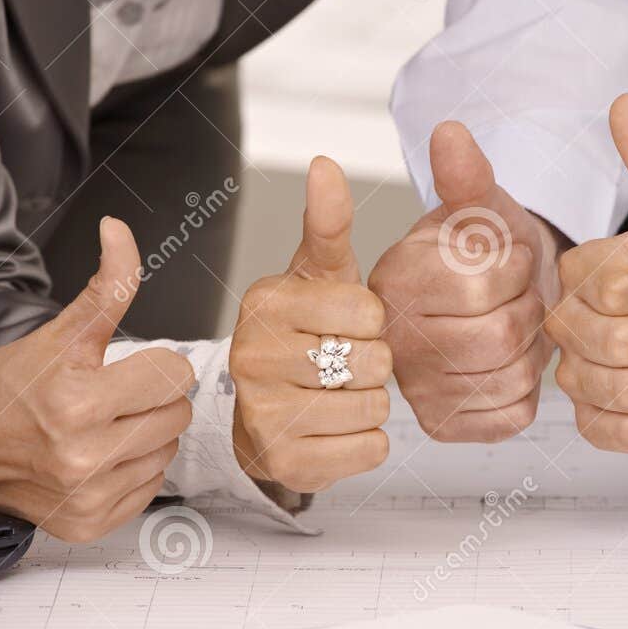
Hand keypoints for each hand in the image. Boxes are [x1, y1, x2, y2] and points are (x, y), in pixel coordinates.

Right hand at [0, 217, 191, 542]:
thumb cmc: (5, 385)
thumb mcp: (60, 331)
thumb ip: (106, 284)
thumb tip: (120, 231)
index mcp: (78, 403)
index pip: (174, 375)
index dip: (152, 364)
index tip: (122, 368)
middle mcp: (83, 457)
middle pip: (175, 415)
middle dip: (150, 398)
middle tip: (111, 396)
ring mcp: (86, 497)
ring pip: (166, 452)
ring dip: (144, 435)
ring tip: (101, 426)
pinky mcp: (87, 524)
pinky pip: (149, 489)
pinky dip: (131, 471)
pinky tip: (97, 457)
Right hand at [230, 157, 392, 492]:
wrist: (266, 409)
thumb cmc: (304, 332)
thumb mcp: (318, 274)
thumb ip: (327, 222)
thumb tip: (324, 164)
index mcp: (264, 303)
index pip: (367, 310)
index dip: (371, 320)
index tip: (344, 324)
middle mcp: (253, 358)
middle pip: (372, 361)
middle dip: (373, 365)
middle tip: (343, 365)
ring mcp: (265, 415)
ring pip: (374, 408)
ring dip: (371, 404)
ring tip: (339, 395)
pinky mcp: (285, 464)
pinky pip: (369, 450)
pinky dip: (366, 443)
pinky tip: (337, 429)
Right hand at [368, 122, 558, 442]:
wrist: (485, 302)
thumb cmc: (482, 252)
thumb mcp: (479, 207)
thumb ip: (467, 175)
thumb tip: (450, 133)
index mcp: (395, 280)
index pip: (480, 284)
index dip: (515, 268)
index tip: (508, 258)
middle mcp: (393, 341)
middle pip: (499, 335)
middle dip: (529, 310)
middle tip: (519, 296)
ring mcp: (415, 390)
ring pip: (510, 377)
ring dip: (532, 349)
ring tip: (515, 327)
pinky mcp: (443, 426)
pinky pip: (513, 414)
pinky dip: (528, 388)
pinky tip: (510, 364)